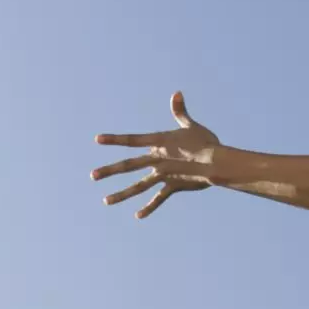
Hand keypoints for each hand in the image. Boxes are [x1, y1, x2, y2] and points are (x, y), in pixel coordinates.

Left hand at [91, 91, 223, 218]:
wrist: (215, 162)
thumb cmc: (205, 141)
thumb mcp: (191, 125)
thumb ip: (180, 112)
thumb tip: (177, 93)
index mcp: (159, 143)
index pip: (132, 140)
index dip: (114, 139)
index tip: (97, 140)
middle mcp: (157, 159)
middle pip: (128, 166)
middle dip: (109, 170)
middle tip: (92, 176)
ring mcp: (163, 174)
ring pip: (138, 186)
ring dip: (121, 194)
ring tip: (106, 201)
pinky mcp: (172, 186)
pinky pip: (158, 199)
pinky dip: (149, 207)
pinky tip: (138, 216)